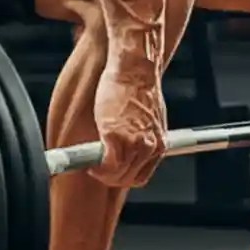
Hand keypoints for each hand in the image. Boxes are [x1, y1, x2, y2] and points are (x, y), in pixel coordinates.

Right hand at [90, 65, 168, 187]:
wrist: (135, 70)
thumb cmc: (138, 87)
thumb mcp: (146, 119)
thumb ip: (139, 137)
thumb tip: (126, 148)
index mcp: (158, 143)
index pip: (140, 175)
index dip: (122, 176)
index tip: (111, 172)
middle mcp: (149, 146)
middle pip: (127, 178)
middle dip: (109, 177)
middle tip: (96, 168)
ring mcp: (133, 143)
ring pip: (116, 175)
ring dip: (101, 174)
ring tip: (92, 163)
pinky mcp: (116, 136)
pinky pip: (106, 166)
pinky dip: (96, 168)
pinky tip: (90, 162)